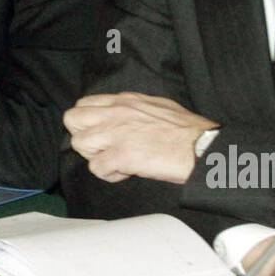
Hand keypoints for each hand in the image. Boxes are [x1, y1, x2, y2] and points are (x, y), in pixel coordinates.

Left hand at [63, 92, 217, 183]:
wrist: (202, 146)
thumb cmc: (186, 130)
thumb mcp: (157, 105)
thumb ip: (133, 107)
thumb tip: (123, 113)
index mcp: (125, 100)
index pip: (85, 103)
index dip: (89, 122)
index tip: (103, 134)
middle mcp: (116, 112)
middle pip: (72, 119)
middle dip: (83, 136)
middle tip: (102, 148)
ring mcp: (117, 133)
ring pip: (79, 143)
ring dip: (95, 156)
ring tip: (115, 161)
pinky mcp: (122, 155)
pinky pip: (96, 168)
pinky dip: (109, 174)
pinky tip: (126, 173)